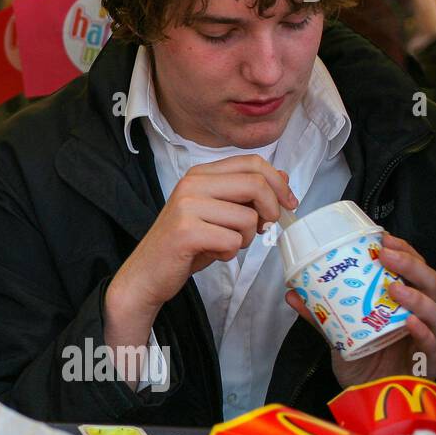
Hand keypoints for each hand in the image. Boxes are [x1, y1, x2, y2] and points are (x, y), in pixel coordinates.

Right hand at [106, 155, 297, 353]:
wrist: (148, 271)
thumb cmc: (186, 243)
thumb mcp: (219, 212)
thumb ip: (246, 194)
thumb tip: (283, 177)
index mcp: (200, 174)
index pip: (252, 163)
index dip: (278, 183)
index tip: (287, 204)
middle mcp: (192, 183)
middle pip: (255, 183)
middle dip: (271, 210)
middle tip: (264, 228)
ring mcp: (187, 206)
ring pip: (248, 217)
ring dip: (246, 238)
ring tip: (225, 244)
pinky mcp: (186, 231)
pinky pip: (233, 240)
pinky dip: (229, 253)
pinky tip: (213, 253)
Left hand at [286, 232, 435, 386]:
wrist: (370, 398)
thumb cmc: (362, 361)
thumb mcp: (338, 334)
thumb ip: (320, 315)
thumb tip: (293, 293)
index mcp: (403, 304)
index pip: (412, 270)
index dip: (403, 251)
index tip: (383, 237)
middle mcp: (419, 317)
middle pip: (429, 283)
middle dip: (411, 264)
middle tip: (387, 253)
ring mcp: (426, 339)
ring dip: (416, 296)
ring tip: (394, 286)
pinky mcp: (427, 363)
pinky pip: (431, 344)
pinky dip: (422, 331)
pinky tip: (409, 322)